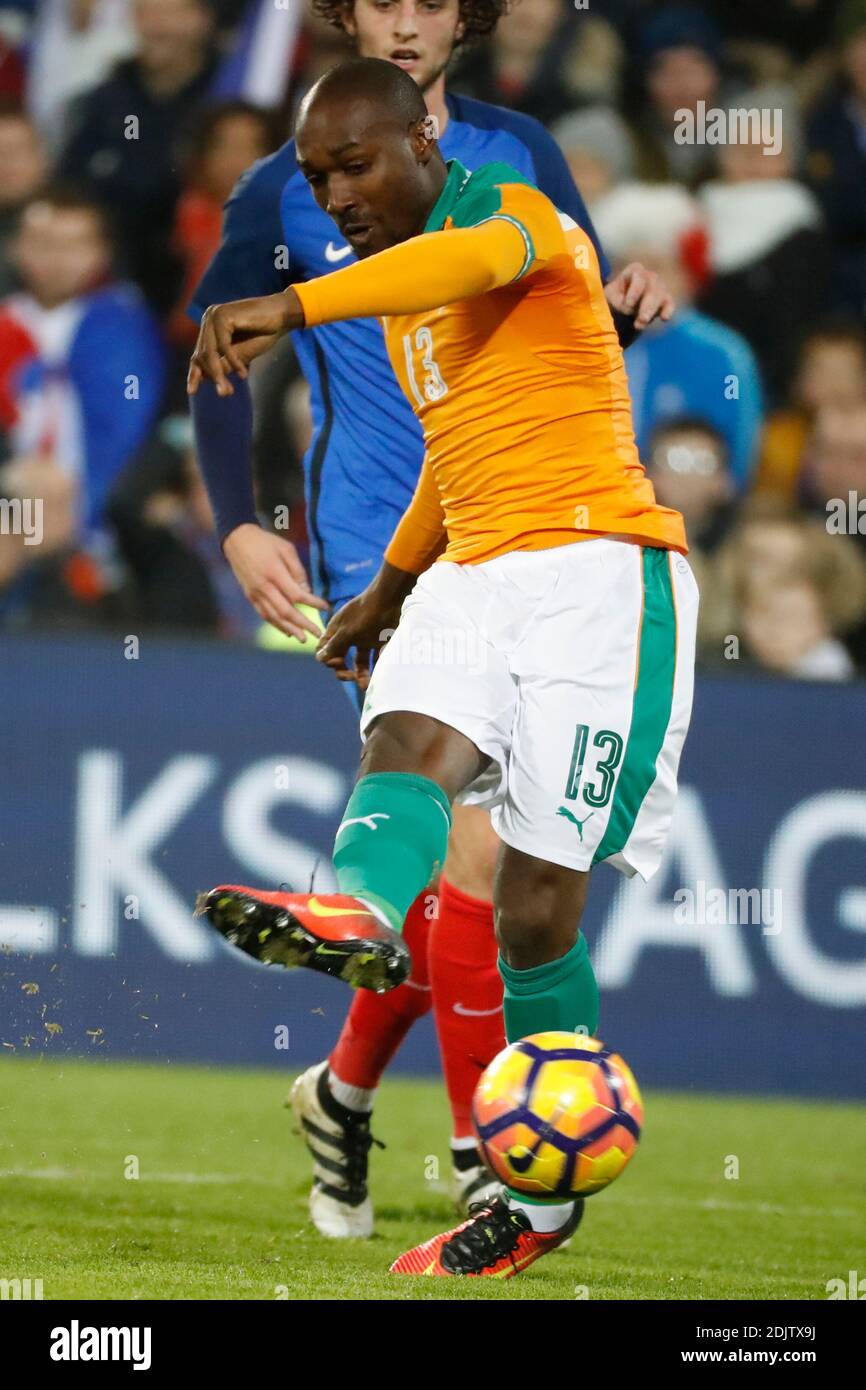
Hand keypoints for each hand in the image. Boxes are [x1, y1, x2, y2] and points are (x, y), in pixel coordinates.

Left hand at [187, 289, 303, 396]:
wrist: (282, 315)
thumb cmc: (263, 333)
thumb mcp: (241, 354)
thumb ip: (224, 364)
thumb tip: (206, 378)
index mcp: (210, 327)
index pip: (198, 354)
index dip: (194, 374)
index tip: (191, 392)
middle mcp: (209, 319)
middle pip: (203, 355)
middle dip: (213, 376)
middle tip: (225, 393)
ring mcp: (214, 315)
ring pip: (211, 352)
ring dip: (219, 373)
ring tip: (228, 391)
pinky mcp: (223, 315)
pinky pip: (224, 346)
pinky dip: (234, 362)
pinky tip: (244, 373)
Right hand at [223, 523, 327, 641]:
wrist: (237, 540)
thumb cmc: (265, 542)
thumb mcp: (286, 549)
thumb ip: (297, 571)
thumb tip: (306, 591)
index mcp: (274, 573)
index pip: (296, 595)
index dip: (312, 603)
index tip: (325, 607)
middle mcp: (264, 587)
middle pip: (286, 611)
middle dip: (303, 624)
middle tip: (318, 634)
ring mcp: (255, 593)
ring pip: (274, 617)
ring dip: (290, 629)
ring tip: (303, 639)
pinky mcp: (250, 596)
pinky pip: (264, 614)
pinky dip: (276, 624)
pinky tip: (286, 631)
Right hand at [316, 566, 412, 686]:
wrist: (393, 598)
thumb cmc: (367, 613)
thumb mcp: (348, 632)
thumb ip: (334, 647)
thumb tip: (321, 659)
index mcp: (336, 631)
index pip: (324, 651)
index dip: (329, 661)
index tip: (339, 662)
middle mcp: (348, 636)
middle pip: (341, 660)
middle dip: (345, 673)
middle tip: (354, 678)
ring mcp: (365, 639)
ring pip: (360, 663)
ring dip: (362, 676)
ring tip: (368, 685)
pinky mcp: (380, 641)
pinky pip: (376, 659)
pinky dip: (378, 665)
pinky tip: (383, 663)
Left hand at [604, 263, 673, 330]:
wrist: (620, 310)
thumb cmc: (614, 299)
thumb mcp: (609, 297)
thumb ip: (616, 298)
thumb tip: (626, 307)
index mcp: (635, 271)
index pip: (638, 275)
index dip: (635, 290)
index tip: (628, 304)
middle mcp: (649, 276)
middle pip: (652, 286)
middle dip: (646, 305)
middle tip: (641, 319)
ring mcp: (659, 288)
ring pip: (660, 296)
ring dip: (651, 311)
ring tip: (639, 325)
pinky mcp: (665, 301)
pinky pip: (670, 304)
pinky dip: (668, 310)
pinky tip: (664, 318)